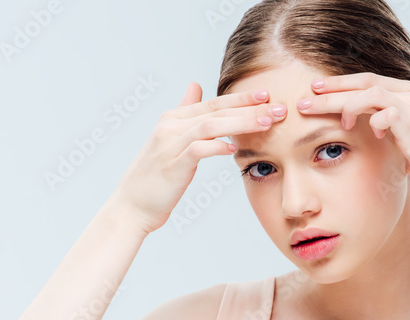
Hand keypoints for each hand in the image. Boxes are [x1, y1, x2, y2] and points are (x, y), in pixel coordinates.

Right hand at [108, 82, 286, 233]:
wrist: (132, 205)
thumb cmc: (155, 175)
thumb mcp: (169, 138)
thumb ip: (185, 111)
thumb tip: (195, 86)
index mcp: (172, 117)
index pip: (213, 103)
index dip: (241, 98)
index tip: (267, 95)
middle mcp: (170, 126)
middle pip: (216, 111)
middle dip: (250, 108)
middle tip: (278, 107)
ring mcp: (169, 145)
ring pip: (210, 126)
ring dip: (241, 123)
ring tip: (266, 123)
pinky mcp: (172, 165)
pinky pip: (197, 150)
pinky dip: (216, 147)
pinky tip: (234, 149)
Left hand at [296, 61, 409, 199]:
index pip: (372, 81)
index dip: (345, 84)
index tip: (320, 90)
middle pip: (364, 84)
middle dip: (331, 89)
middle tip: (305, 96)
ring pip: (367, 95)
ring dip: (337, 103)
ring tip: (313, 111)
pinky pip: (383, 114)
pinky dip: (369, 121)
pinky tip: (360, 132)